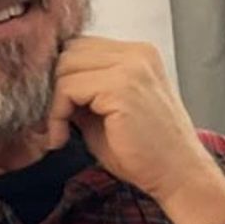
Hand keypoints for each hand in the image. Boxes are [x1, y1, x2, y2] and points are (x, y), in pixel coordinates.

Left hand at [47, 36, 224, 223]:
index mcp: (137, 55)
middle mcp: (136, 53)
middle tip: (53, 123)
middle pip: (69, 52)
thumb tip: (44, 87)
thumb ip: (83, 93)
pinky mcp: (121, 87)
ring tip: (60, 133)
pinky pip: (67, 88)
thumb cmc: (146, 153)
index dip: (62, 78)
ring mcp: (130, 66)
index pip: (81, 48)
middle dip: (53, 87)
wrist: (180, 176)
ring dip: (53, 103)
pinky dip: (56, 114)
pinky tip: (63, 138)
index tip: (57, 112)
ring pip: (64, 67)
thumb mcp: (108, 113)